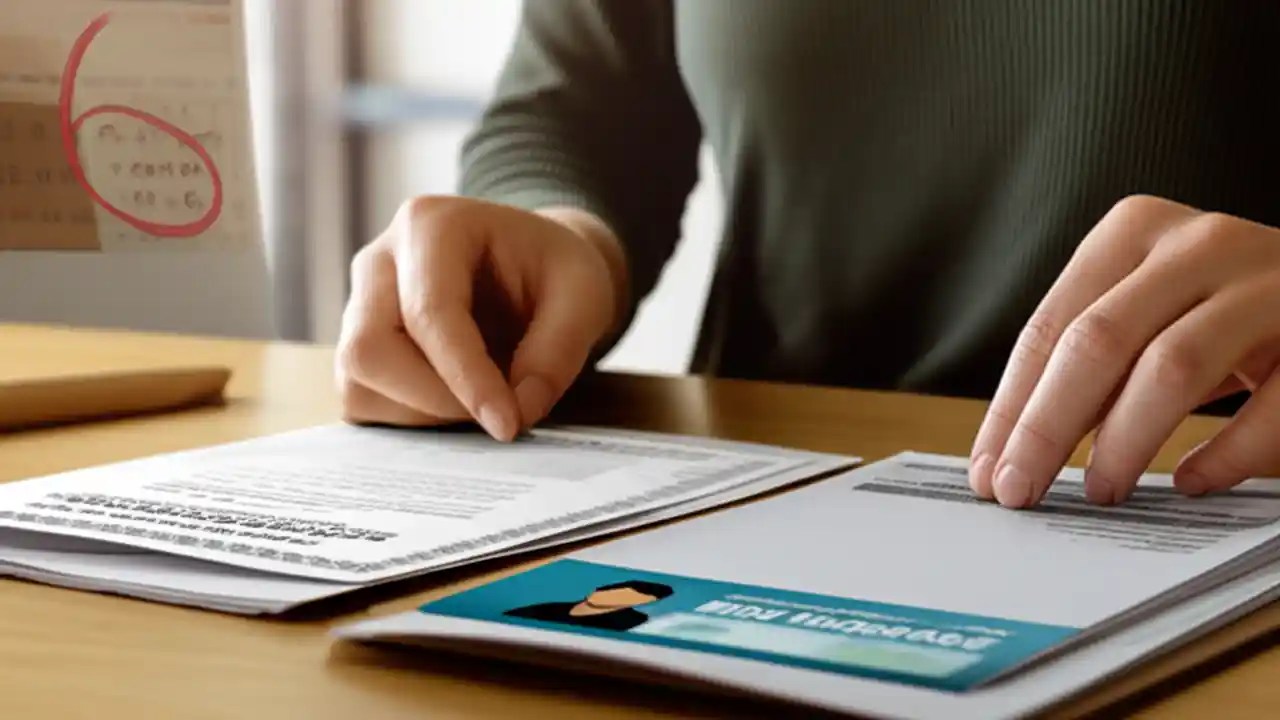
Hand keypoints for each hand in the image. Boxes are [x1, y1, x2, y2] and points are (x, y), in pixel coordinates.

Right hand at [335, 196, 625, 440]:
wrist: (532, 268)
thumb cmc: (555, 271)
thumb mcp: (586, 295)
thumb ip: (558, 351)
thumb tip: (519, 411)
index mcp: (432, 225)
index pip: (430, 312)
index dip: (467, 378)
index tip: (508, 425)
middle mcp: (380, 259)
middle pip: (369, 349)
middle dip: (436, 399)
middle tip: (499, 412)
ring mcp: (358, 303)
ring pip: (359, 382)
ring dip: (424, 414)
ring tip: (484, 398)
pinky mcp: (357, 346)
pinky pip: (362, 401)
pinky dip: (410, 420)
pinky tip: (456, 401)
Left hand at [970, 195, 1279, 507]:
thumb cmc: (1226, 313)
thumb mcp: (1152, 315)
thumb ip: (1094, 366)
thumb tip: (1015, 453)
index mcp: (1135, 230)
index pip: (1050, 327)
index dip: (1012, 406)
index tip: (988, 472)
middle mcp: (1199, 243)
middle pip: (1097, 342)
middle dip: (1047, 426)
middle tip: (1020, 491)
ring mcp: (1269, 282)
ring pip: (1173, 366)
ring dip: (1125, 441)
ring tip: (1100, 491)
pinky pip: (1269, 405)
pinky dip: (1226, 453)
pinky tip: (1192, 481)